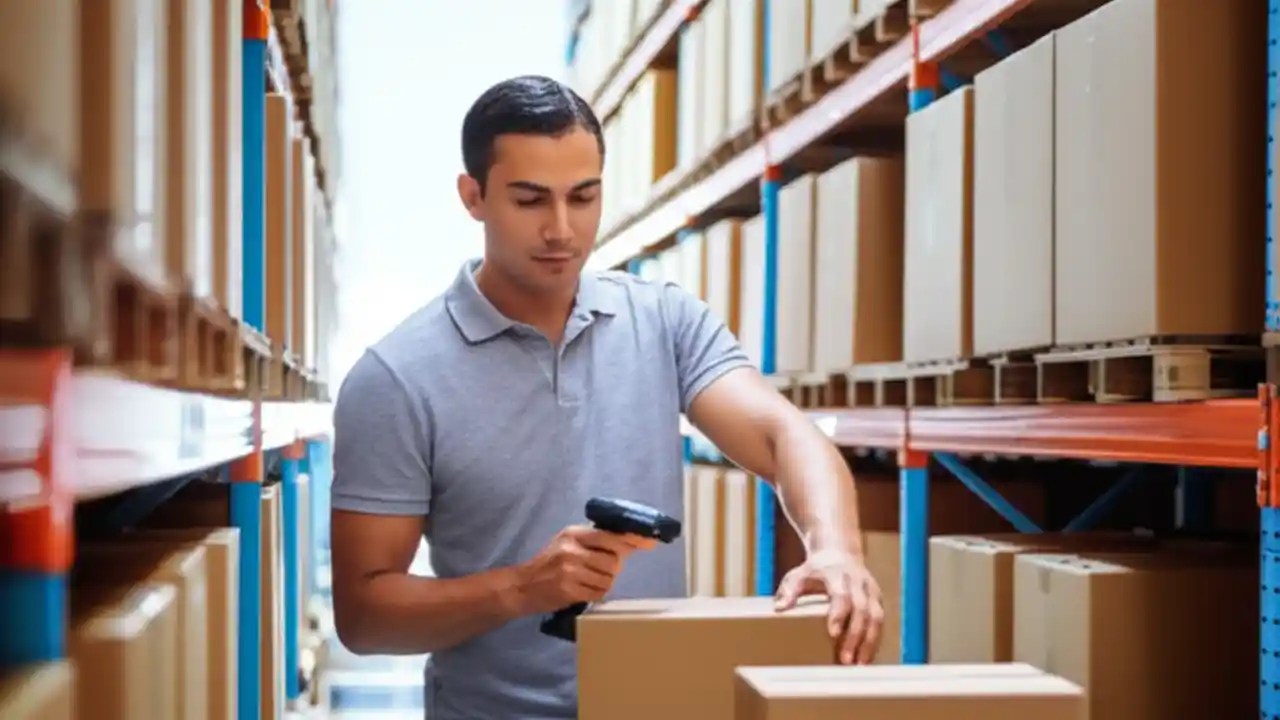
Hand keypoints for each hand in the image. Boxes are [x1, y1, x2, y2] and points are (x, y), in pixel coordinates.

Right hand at [515, 525, 657, 614]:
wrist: (521, 587)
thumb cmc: (548, 564)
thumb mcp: (568, 544)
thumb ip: (596, 541)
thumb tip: (633, 542)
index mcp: (573, 534)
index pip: (610, 536)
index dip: (632, 540)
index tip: (649, 542)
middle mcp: (572, 549)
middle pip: (613, 560)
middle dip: (612, 568)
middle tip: (597, 571)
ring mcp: (570, 570)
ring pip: (608, 578)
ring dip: (603, 583)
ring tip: (587, 582)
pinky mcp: (569, 590)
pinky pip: (598, 593)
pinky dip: (595, 594)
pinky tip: (582, 591)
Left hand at [774, 549, 883, 664]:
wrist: (839, 553)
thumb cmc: (815, 570)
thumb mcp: (799, 574)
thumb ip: (789, 589)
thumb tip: (779, 608)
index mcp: (838, 575)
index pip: (841, 595)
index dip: (839, 614)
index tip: (833, 634)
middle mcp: (858, 582)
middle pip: (862, 610)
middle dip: (855, 636)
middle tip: (845, 660)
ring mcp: (871, 590)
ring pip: (877, 617)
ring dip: (870, 642)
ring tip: (859, 664)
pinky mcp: (877, 599)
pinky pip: (880, 622)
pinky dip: (875, 641)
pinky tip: (866, 658)